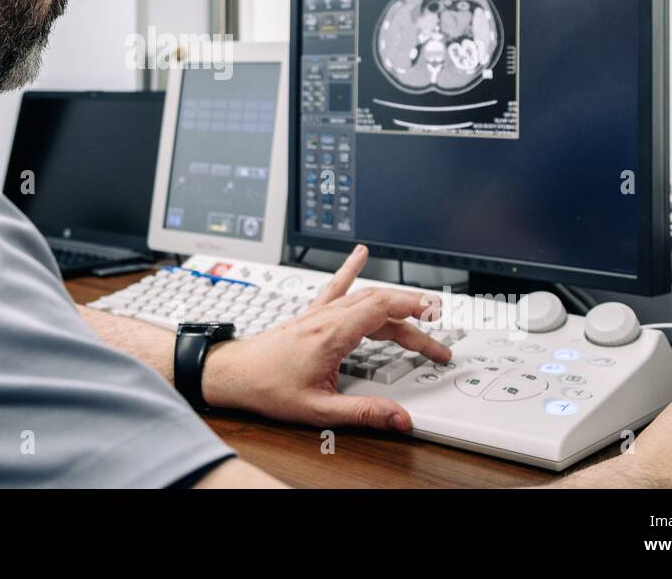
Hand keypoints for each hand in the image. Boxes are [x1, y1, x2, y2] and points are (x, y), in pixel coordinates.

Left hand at [202, 245, 450, 430]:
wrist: (234, 374)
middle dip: (413, 315)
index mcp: (331, 335)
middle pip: (380, 304)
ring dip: (394, 303)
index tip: (435, 317)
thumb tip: (398, 417)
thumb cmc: (267, 387)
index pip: (381, 309)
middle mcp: (326, 317)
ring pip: (364, 297)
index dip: (412, 309)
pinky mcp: (312, 315)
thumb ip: (362, 413)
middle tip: (437, 337)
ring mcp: (318, 313)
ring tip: (421, 311)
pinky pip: (335, 286)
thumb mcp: (318, 409)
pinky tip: (359, 254)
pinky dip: (350, 269)